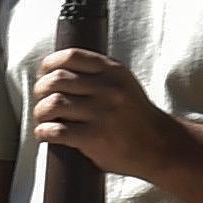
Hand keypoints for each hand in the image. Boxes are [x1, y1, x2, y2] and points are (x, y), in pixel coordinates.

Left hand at [28, 47, 188, 181]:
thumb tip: (55, 70)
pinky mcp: (95, 138)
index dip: (49, 64)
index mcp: (113, 71)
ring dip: (40, 112)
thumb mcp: (124, 84)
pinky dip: (44, 132)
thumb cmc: (134, 115)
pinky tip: (44, 134)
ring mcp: (102, 113)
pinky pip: (58, 131)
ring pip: (54, 103)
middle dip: (41, 90)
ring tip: (43, 119)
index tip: (43, 74)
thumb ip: (98, 74)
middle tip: (41, 100)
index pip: (71, 56)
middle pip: (57, 79)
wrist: (161, 147)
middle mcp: (108, 89)